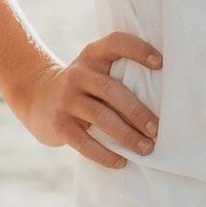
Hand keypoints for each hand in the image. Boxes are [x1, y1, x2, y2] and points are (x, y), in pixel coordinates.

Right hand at [16, 32, 161, 169]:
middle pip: (112, 90)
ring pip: (100, 117)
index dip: (139, 50)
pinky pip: (84, 142)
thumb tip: (168, 99)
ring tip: (146, 149)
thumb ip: (121, 74)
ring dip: (126, 135)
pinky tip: (121, 162)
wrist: (37, 97)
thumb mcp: (96, 70)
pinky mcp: (59, 124)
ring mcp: (66, 99)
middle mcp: (78, 74)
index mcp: (93, 56)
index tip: (161, 64)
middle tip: (157, 130)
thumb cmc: (85, 87)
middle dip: (137, 112)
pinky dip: (104, 154)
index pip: (116, 43)